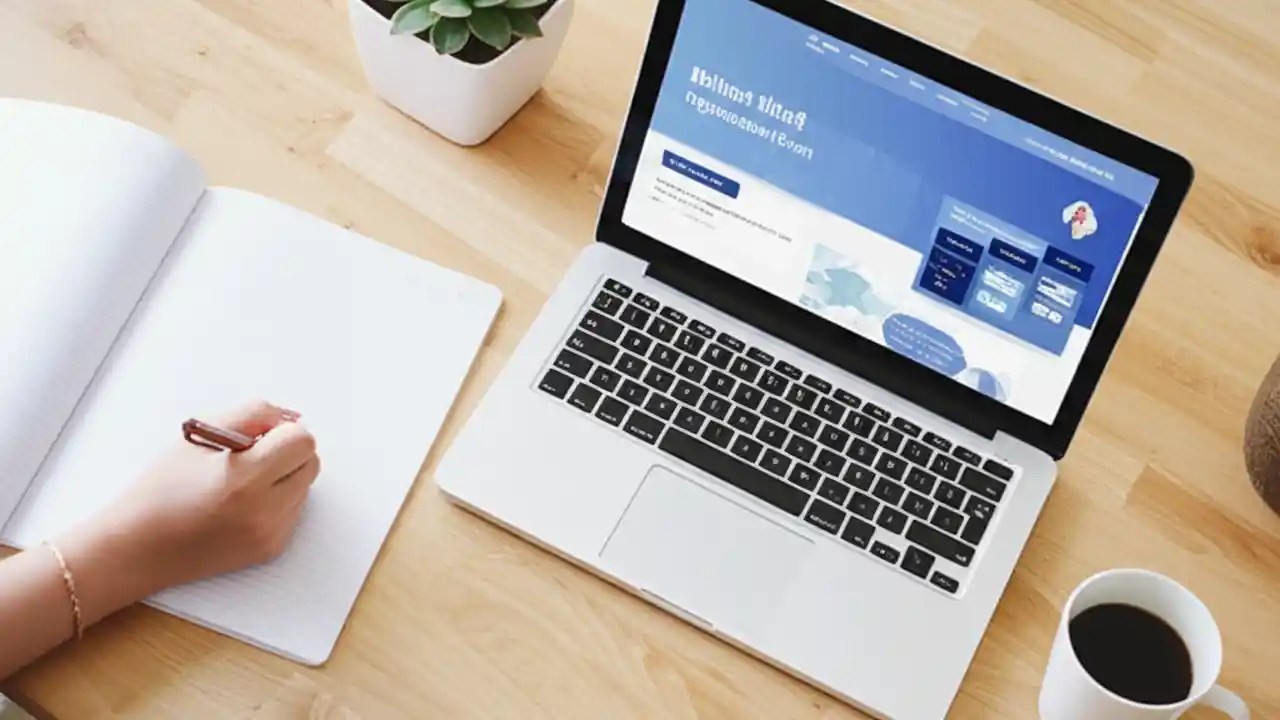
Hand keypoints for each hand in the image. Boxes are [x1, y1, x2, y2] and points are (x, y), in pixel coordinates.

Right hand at [56, 401, 319, 623]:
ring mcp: (270, 534)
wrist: (138, 548)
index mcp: (244, 477)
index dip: (281, 432)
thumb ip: (251, 415)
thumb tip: (289, 417)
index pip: (302, 441)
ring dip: (284, 477)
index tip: (258, 435)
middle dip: (287, 453)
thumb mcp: (199, 436)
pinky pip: (293, 512)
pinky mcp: (271, 549)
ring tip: (240, 483)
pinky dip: (277, 502)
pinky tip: (241, 505)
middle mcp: (264, 510)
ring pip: (304, 488)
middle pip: (311, 463)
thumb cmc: (161, 488)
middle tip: (252, 455)